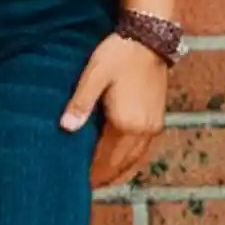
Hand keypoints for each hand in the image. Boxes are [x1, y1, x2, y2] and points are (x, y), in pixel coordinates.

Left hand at [60, 34, 167, 187]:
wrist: (150, 37)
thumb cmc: (119, 53)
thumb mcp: (94, 75)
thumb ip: (80, 103)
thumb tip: (66, 128)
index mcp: (126, 123)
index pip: (105, 160)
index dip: (92, 174)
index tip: (77, 185)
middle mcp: (143, 130)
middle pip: (121, 165)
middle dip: (104, 177)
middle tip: (85, 187)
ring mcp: (153, 126)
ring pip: (134, 160)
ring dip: (117, 171)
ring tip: (100, 179)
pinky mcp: (157, 119)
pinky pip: (142, 150)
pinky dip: (129, 160)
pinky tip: (119, 160)